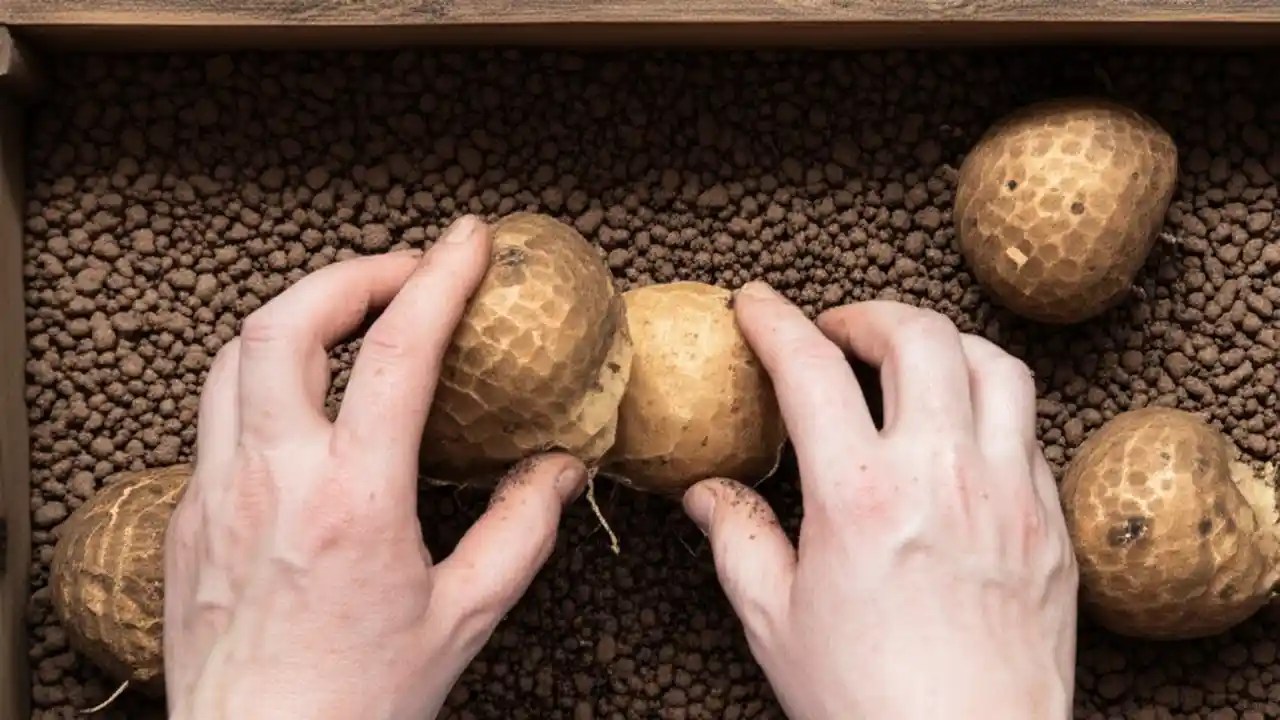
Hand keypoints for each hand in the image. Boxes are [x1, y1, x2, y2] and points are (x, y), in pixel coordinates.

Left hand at [163, 215, 585, 719]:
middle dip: (350, 273)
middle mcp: (274, 480)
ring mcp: (217, 493)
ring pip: (234, 356)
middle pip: (285, 322)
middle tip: (404, 273)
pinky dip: (264, 376)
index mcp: (354, 501)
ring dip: (298, 316)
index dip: (439, 277)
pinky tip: (306, 402)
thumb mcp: (464, 616)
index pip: (399, 351)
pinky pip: (215, 414)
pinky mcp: (188, 516)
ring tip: (353, 318)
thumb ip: (520, 529)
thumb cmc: (357, 701)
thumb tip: (559, 466)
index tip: (468, 241)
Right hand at [683, 284, 1077, 718]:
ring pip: (994, 365)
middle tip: (836, 331)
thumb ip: (737, 538)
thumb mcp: (775, 621)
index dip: (775, 320)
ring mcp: (1010, 494)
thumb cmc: (868, 703)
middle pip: (918, 336)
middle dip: (867, 313)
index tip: (756, 305)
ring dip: (942, 343)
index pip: (810, 368)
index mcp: (859, 496)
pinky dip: (989, 404)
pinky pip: (1030, 428)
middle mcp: (942, 475)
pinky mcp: (1052, 523)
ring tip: (909, 360)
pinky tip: (959, 432)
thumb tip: (707, 492)